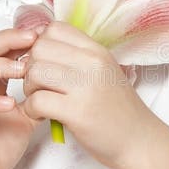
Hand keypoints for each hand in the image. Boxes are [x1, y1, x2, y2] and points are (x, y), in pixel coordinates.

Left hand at [16, 20, 153, 168]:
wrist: (139, 140)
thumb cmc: (117, 109)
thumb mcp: (104, 72)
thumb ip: (78, 58)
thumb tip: (40, 45)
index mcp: (97, 51)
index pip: (55, 28)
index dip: (41, 44)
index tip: (44, 63)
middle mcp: (93, 63)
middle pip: (40, 48)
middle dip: (31, 67)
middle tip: (39, 85)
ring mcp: (85, 87)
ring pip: (35, 72)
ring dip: (29, 88)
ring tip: (41, 100)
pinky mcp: (77, 112)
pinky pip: (37, 100)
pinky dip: (32, 109)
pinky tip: (43, 115)